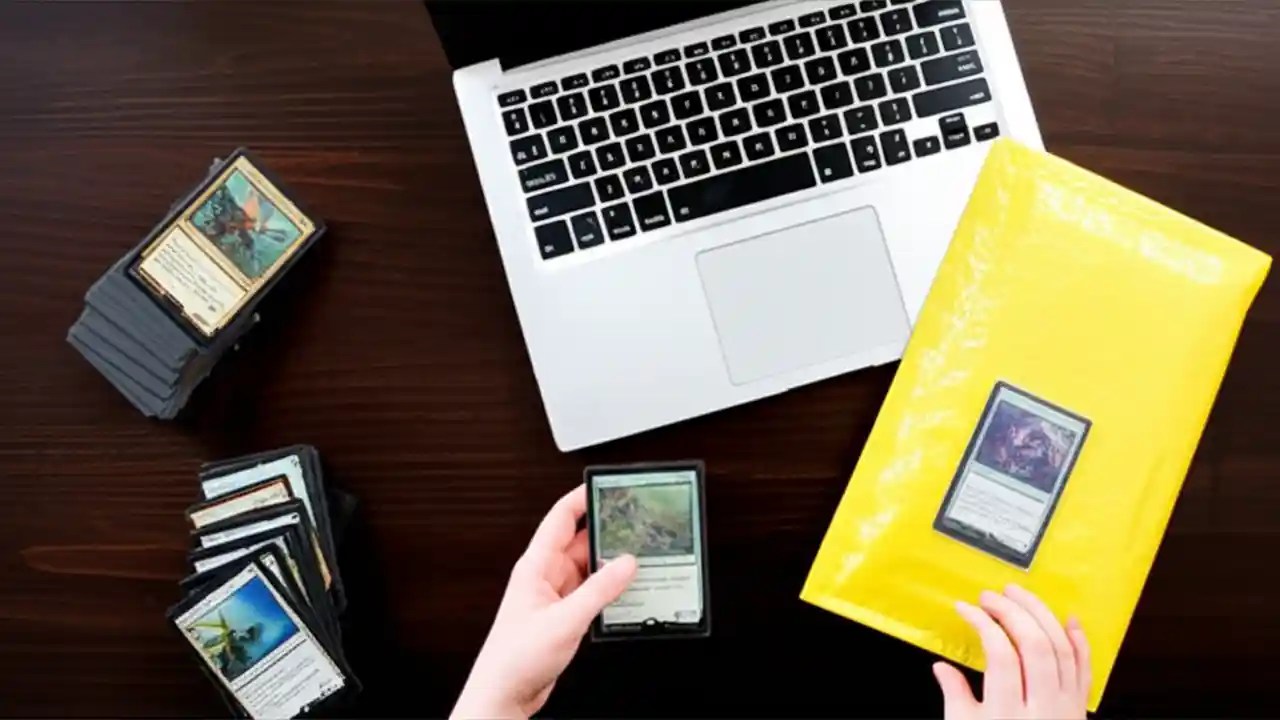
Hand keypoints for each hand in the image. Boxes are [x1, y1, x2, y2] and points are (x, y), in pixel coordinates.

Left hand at [452, 485, 636, 718]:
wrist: (503, 694)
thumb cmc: (514, 658)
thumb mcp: (564, 620)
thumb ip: (598, 590)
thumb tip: (625, 563)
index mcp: (536, 565)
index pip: (561, 516)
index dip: (583, 496)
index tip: (608, 486)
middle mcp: (544, 575)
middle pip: (580, 540)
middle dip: (607, 532)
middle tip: (635, 524)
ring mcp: (554, 594)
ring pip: (588, 567)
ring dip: (609, 564)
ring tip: (636, 559)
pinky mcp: (562, 614)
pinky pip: (590, 590)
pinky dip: (607, 588)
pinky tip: (624, 591)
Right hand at [933, 585, 1091, 719]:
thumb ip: (955, 697)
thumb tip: (942, 668)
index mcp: (1008, 713)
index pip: (1000, 655)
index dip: (983, 624)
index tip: (966, 609)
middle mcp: (1042, 707)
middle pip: (1035, 645)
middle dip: (1012, 611)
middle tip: (991, 596)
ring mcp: (1065, 707)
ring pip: (1062, 649)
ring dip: (1042, 615)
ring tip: (1020, 595)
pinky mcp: (1079, 709)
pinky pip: (1085, 668)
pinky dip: (1079, 641)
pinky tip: (1068, 620)